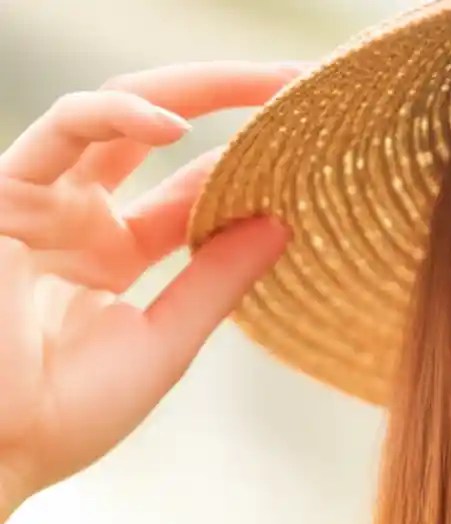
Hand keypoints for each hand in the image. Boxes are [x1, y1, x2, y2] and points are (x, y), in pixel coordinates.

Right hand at [0, 62, 300, 520]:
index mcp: (114, 252)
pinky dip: (117, 115)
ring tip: (271, 81)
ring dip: (193, 88)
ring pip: (115, 109)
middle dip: (230, 97)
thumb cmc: (64, 416)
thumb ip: (217, 280)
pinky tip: (175, 124)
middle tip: (301, 80)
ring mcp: (43, 200)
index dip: (250, 160)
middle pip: (159, 130)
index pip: (192, 188)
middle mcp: (78, 215)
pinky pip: (61, 129)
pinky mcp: (5, 193)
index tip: (320, 143)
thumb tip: (286, 224)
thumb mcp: (165, 340)